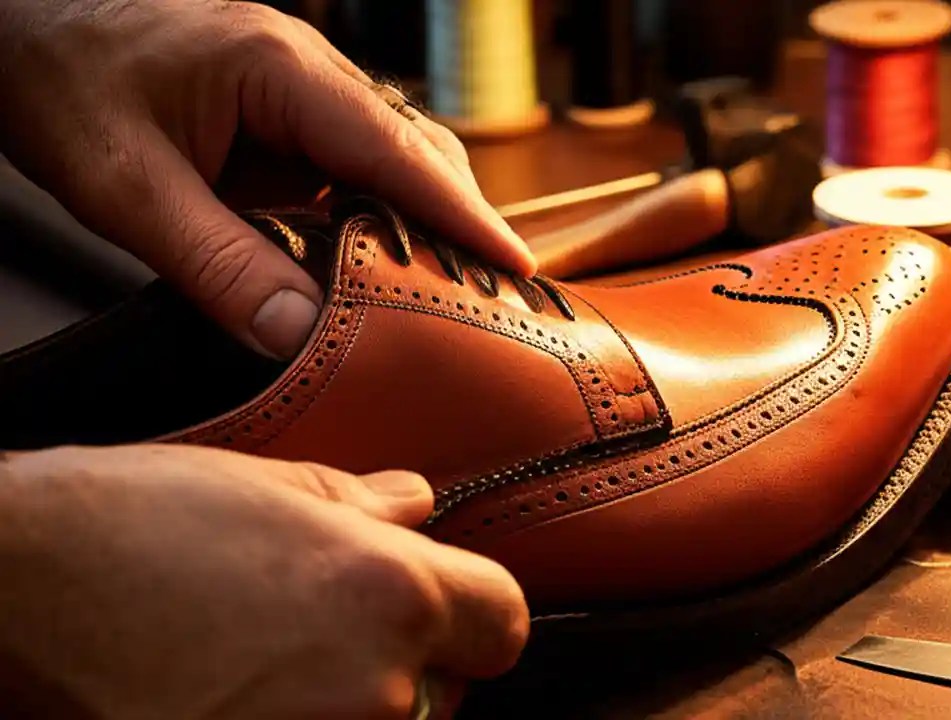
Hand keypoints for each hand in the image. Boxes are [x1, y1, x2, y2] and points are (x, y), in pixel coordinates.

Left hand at [0, 0, 534, 359]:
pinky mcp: (281, 114)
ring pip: (393, 156)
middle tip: (497, 298)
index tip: (517, 266)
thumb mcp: (127, 185)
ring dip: (425, 220)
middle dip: (460, 222)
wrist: (18, 25)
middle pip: (417, 149)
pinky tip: (382, 265)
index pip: (398, 149)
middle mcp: (307, 72)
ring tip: (454, 292)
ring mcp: (298, 89)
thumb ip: (216, 261)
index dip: (463, 213)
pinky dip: (380, 216)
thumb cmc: (59, 78)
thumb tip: (297, 334)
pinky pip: (353, 165)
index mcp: (281, 69)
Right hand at [0, 444, 528, 719]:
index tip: (449, 602)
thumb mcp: (273, 485)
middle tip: (330, 629)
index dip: (476, 607)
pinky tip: (243, 694)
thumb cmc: (132, 526)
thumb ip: (370, 503)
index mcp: (391, 596)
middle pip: (448, 689)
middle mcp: (370, 687)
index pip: (504, 621)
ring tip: (272, 664)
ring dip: (353, 704)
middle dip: (410, 662)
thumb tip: (417, 505)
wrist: (20, 586)